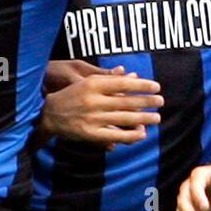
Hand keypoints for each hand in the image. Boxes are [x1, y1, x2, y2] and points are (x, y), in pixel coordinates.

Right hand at [38, 62, 162, 148]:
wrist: (48, 115)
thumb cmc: (72, 95)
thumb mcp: (87, 82)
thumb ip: (110, 79)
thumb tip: (133, 75)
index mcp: (92, 84)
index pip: (123, 84)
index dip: (142, 85)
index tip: (156, 86)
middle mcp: (93, 101)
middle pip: (126, 101)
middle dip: (147, 102)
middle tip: (161, 101)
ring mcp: (92, 118)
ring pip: (123, 118)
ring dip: (143, 118)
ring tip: (157, 117)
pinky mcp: (91, 134)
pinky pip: (115, 135)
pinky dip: (130, 135)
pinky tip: (142, 133)